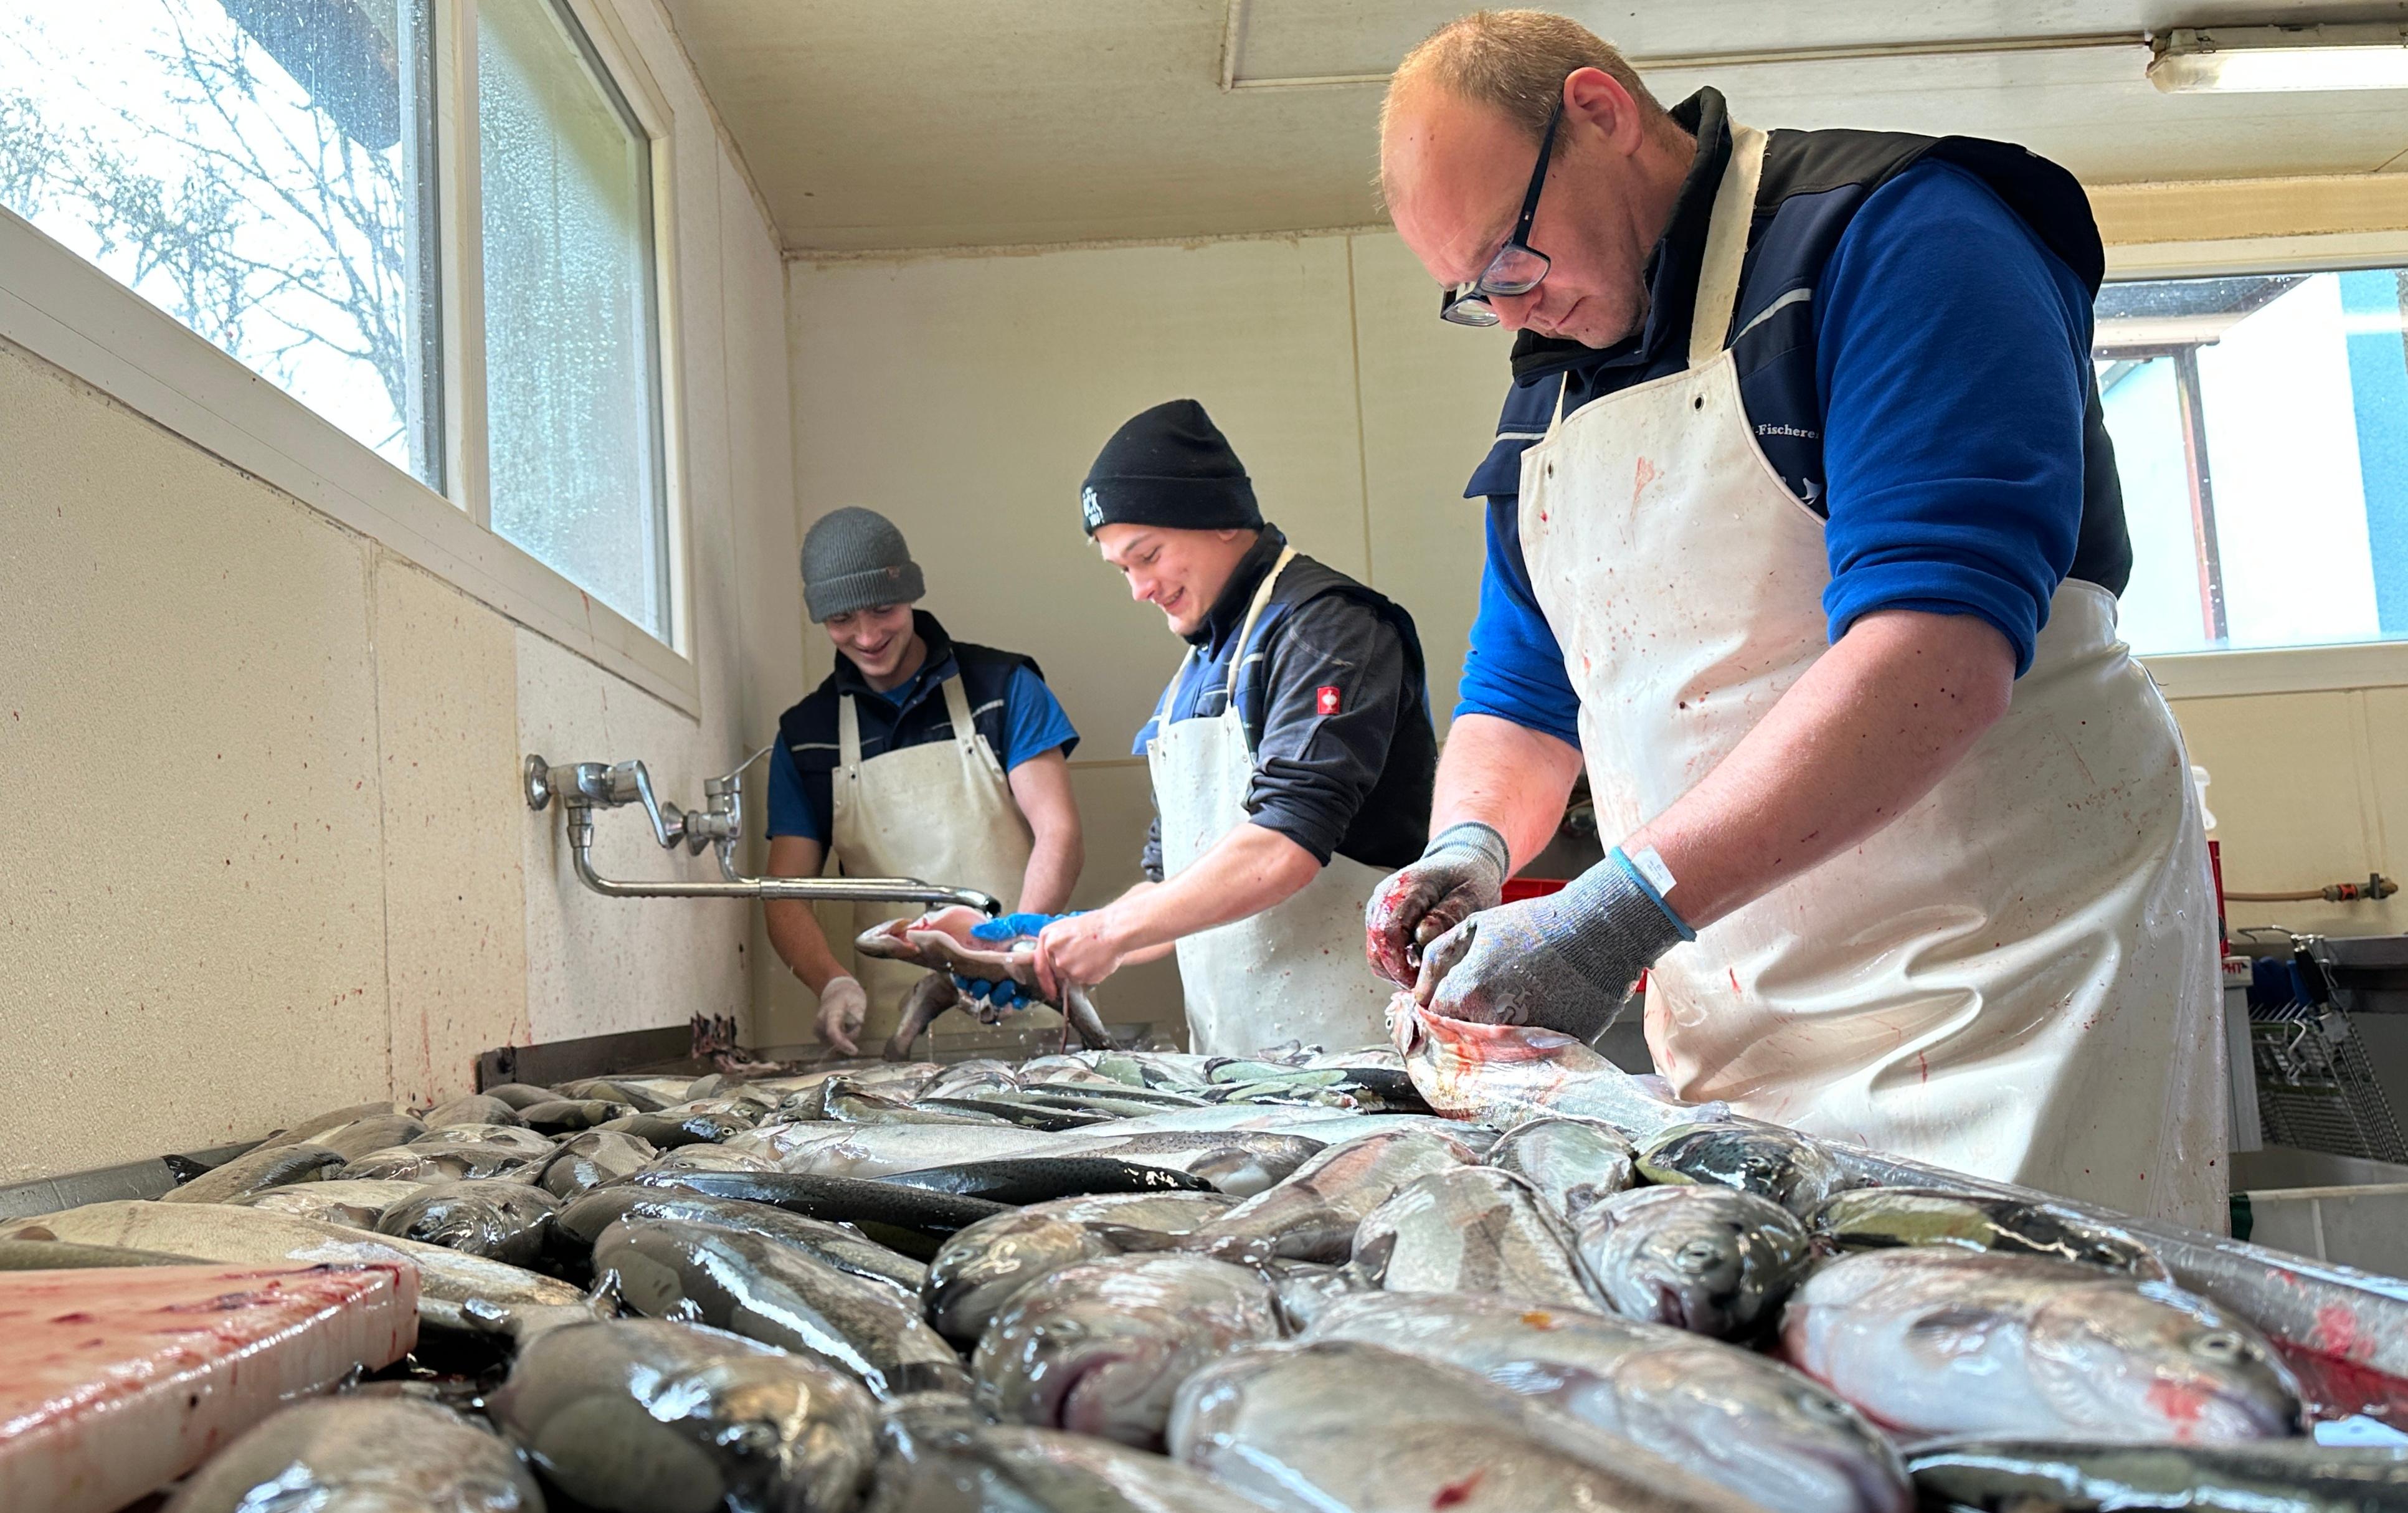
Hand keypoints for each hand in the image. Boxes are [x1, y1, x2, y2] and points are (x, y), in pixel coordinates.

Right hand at [814, 975, 868, 1055]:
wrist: (835, 990)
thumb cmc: (848, 994)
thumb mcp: (858, 999)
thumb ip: (858, 1011)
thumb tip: (858, 1022)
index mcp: (831, 1012)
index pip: (833, 1031)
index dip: (842, 1043)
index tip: (854, 1050)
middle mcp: (821, 1021)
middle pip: (833, 1041)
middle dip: (848, 1040)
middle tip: (857, 1026)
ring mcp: (818, 1028)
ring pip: (833, 1043)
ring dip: (845, 1039)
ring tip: (850, 1025)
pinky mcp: (818, 1033)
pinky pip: (831, 1042)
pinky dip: (840, 1039)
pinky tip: (844, 1029)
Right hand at [950, 912, 1071, 1010]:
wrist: (1051, 932)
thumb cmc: (1029, 927)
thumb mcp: (1013, 924)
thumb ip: (995, 929)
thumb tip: (975, 931)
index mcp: (988, 960)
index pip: (969, 974)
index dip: (964, 980)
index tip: (964, 979)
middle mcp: (997, 973)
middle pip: (981, 990)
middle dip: (980, 989)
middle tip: (986, 983)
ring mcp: (1011, 982)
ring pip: (998, 998)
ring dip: (999, 996)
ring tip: (1006, 987)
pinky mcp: (1026, 989)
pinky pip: (1018, 1002)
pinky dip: (1016, 1002)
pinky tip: (1018, 999)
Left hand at [1034, 910, 1128, 1000]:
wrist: (1113, 929)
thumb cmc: (1095, 925)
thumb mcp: (1066, 928)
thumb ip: (1056, 946)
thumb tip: (1055, 962)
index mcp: (1047, 939)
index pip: (1041, 965)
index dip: (1045, 979)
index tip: (1049, 989)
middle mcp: (1053, 954)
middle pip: (1058, 971)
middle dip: (1069, 968)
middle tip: (1084, 957)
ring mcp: (1066, 967)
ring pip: (1072, 977)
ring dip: (1082, 971)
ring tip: (1093, 955)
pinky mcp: (1080, 976)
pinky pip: (1084, 980)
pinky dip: (1091, 974)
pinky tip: (1098, 960)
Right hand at [1364, 821, 1512, 985]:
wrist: (1459, 863)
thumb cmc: (1468, 880)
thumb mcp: (1469, 897)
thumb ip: (1446, 917)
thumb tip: (1422, 940)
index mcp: (1405, 888)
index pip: (1388, 932)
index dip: (1401, 963)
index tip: (1422, 980)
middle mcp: (1384, 897)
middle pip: (1376, 947)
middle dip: (1398, 972)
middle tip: (1426, 983)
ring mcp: (1379, 909)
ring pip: (1376, 953)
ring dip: (1397, 970)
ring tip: (1425, 974)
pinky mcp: (1381, 919)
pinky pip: (1381, 950)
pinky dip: (1397, 963)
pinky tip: (1419, 964)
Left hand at [1414, 847, 1692, 1039]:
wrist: (1600, 930)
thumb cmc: (1536, 923)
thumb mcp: (1476, 926)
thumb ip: (1437, 959)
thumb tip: (1416, 994)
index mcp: (1469, 993)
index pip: (1434, 1021)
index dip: (1435, 1015)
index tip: (1442, 1009)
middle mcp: (1494, 1023)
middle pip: (1463, 1043)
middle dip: (1462, 1031)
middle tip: (1480, 1012)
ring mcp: (1527, 1040)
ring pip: (1496, 1054)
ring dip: (1496, 1042)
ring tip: (1512, 1015)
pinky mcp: (1557, 1048)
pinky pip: (1532, 1056)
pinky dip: (1530, 1045)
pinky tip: (1539, 1020)